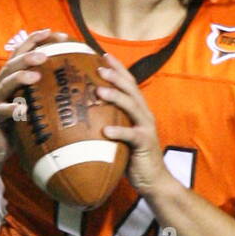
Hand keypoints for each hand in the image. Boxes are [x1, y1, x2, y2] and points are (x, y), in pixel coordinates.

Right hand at [0, 29, 67, 171]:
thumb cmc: (14, 128)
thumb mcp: (28, 106)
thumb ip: (41, 93)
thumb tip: (72, 84)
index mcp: (8, 79)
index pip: (21, 53)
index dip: (36, 41)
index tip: (55, 33)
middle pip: (12, 64)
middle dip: (29, 55)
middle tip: (46, 53)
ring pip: (6, 83)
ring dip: (21, 77)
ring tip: (36, 74)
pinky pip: (2, 112)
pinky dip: (13, 109)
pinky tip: (23, 109)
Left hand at [98, 55, 179, 199]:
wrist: (153, 181)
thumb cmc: (132, 159)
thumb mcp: (119, 137)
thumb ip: (108, 123)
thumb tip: (81, 117)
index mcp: (138, 111)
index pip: (129, 83)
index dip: (117, 68)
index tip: (102, 55)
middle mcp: (144, 115)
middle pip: (131, 89)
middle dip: (116, 75)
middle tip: (98, 66)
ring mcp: (146, 128)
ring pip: (132, 106)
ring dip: (116, 96)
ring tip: (99, 90)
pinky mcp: (145, 144)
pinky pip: (131, 136)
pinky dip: (119, 131)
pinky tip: (106, 130)